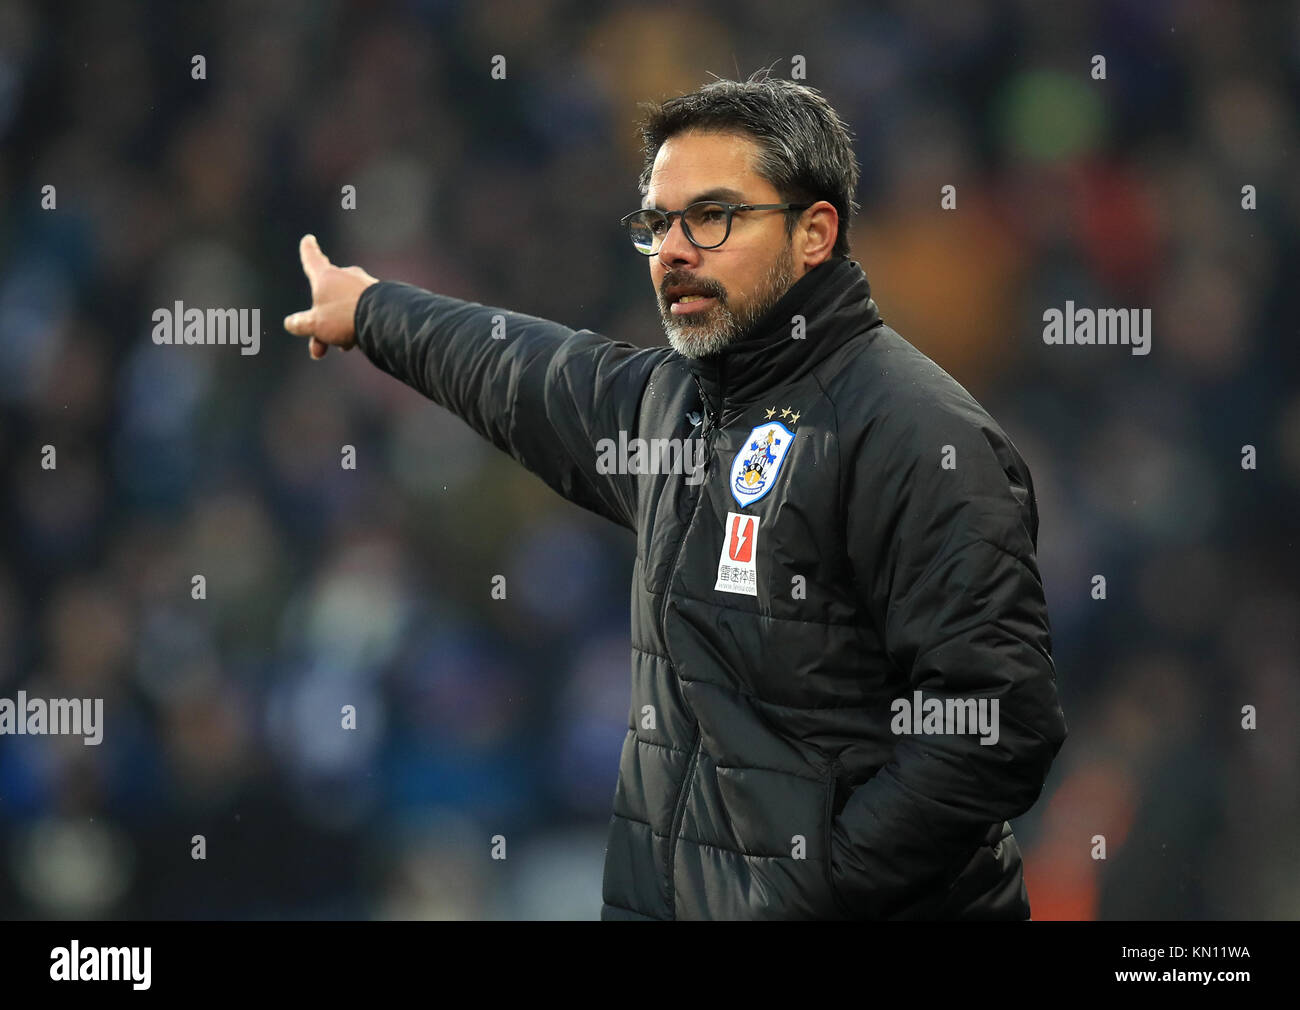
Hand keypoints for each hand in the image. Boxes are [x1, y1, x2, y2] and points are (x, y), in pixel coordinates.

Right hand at [283, 234, 378, 358]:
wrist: (385, 319)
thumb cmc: (344, 316)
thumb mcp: (315, 324)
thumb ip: (300, 324)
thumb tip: (291, 324)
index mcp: (325, 276)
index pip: (312, 258)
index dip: (308, 250)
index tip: (308, 239)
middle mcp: (345, 276)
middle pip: (326, 297)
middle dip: (320, 324)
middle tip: (318, 350)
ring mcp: (364, 285)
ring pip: (344, 307)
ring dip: (339, 329)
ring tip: (343, 347)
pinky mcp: (381, 297)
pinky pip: (362, 310)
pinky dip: (356, 325)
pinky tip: (359, 341)